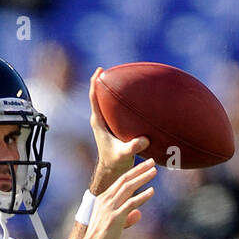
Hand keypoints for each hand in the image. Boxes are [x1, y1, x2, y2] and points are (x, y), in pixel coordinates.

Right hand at [82, 157, 156, 238]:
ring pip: (128, 187)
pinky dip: (142, 196)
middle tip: (151, 161)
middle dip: (139, 169)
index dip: (133, 173)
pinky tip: (151, 191)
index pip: (119, 182)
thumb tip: (138, 213)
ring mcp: (109, 208)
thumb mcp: (115, 226)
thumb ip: (126, 217)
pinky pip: (131, 203)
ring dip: (142, 177)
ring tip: (154, 171)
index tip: (144, 166)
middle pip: (124, 180)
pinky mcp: (115, 217)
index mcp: (103, 200)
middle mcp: (105, 201)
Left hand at [89, 67, 149, 186]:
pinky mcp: (111, 126)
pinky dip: (119, 100)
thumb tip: (144, 140)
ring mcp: (105, 123)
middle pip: (98, 96)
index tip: (99, 71)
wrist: (112, 170)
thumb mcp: (124, 155)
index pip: (94, 98)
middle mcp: (100, 120)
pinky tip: (130, 95)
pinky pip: (113, 109)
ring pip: (105, 102)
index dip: (95, 83)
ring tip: (119, 77)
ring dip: (110, 90)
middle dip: (102, 82)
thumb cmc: (116, 162)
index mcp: (98, 122)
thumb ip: (132, 147)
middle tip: (109, 69)